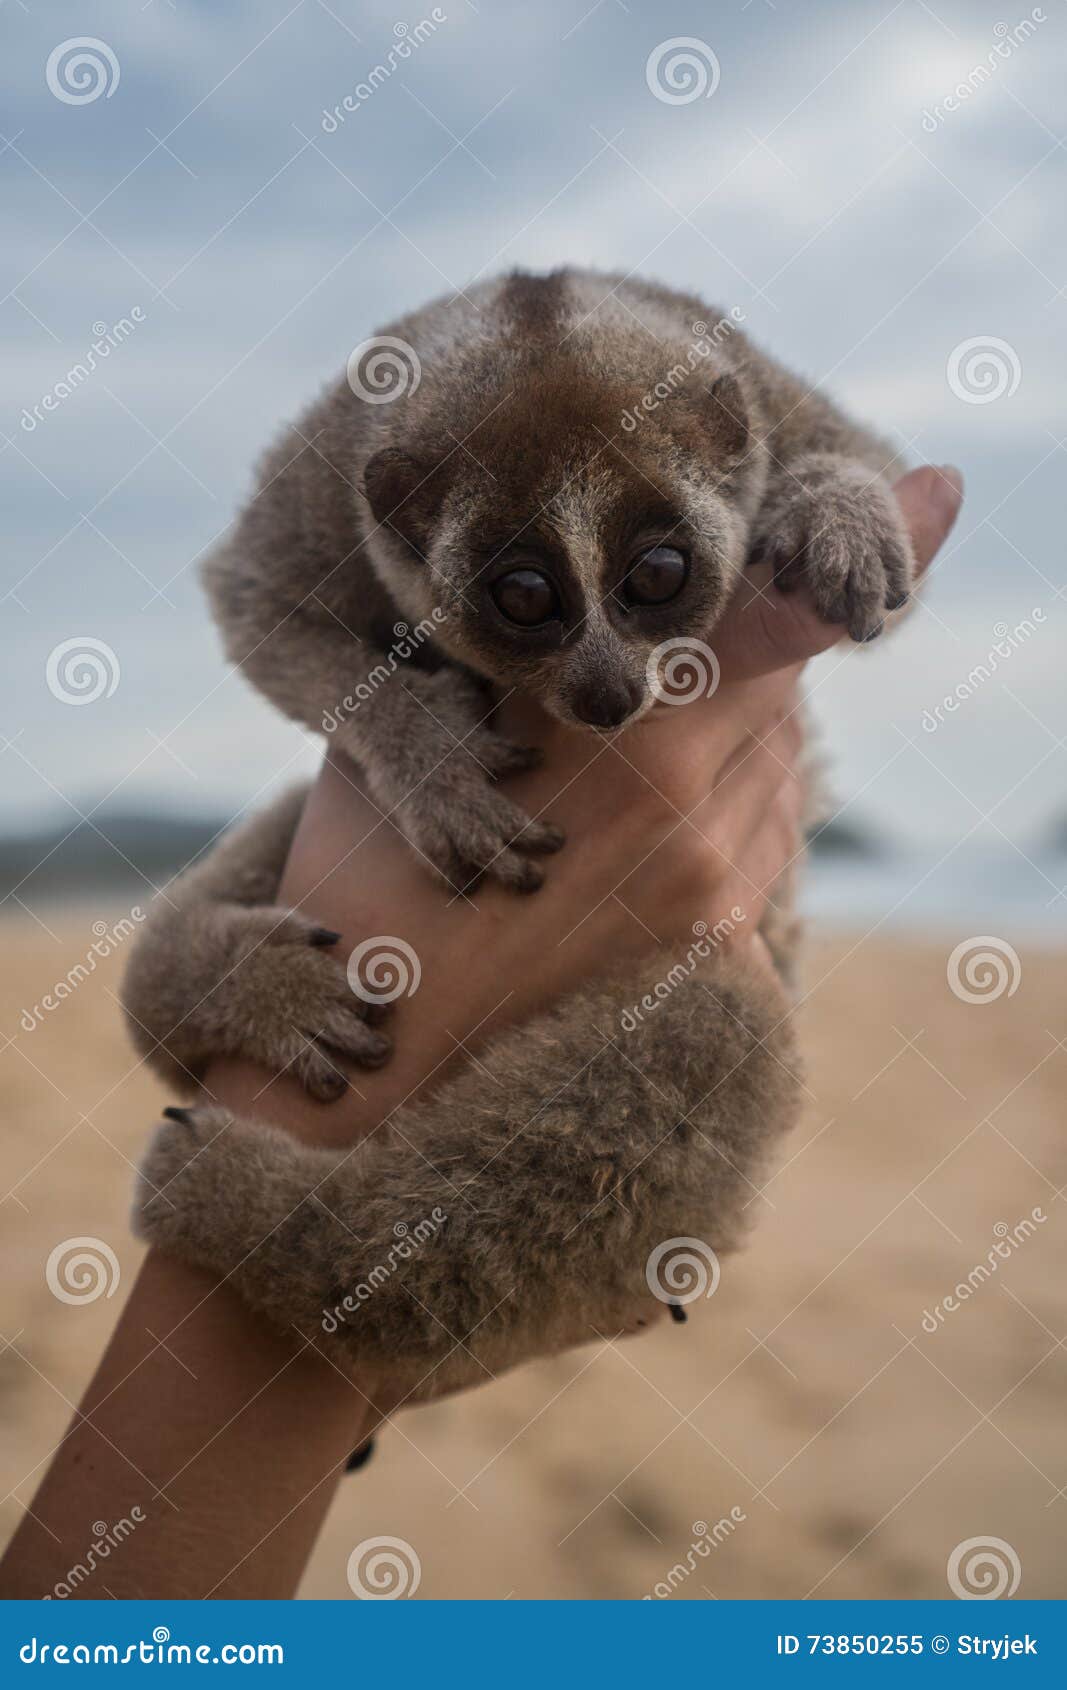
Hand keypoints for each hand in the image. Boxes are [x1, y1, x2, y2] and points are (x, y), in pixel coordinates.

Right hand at [210, 465, 961, 1149]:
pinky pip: (767, 847)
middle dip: (737, 665)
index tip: (936, 492)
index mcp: (626, 726)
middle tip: (670, 666)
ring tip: (644, 763)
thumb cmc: (371, 885)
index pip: (779, 618)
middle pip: (779, 691)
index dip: (870, 545)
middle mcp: (694, 800)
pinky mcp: (713, 950)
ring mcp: (713, 883)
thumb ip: (495, 670)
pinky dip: (740, 814)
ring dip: (742, 740)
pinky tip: (666, 828)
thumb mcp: (408, 741)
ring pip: (781, 768)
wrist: (376, 1054)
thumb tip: (546, 631)